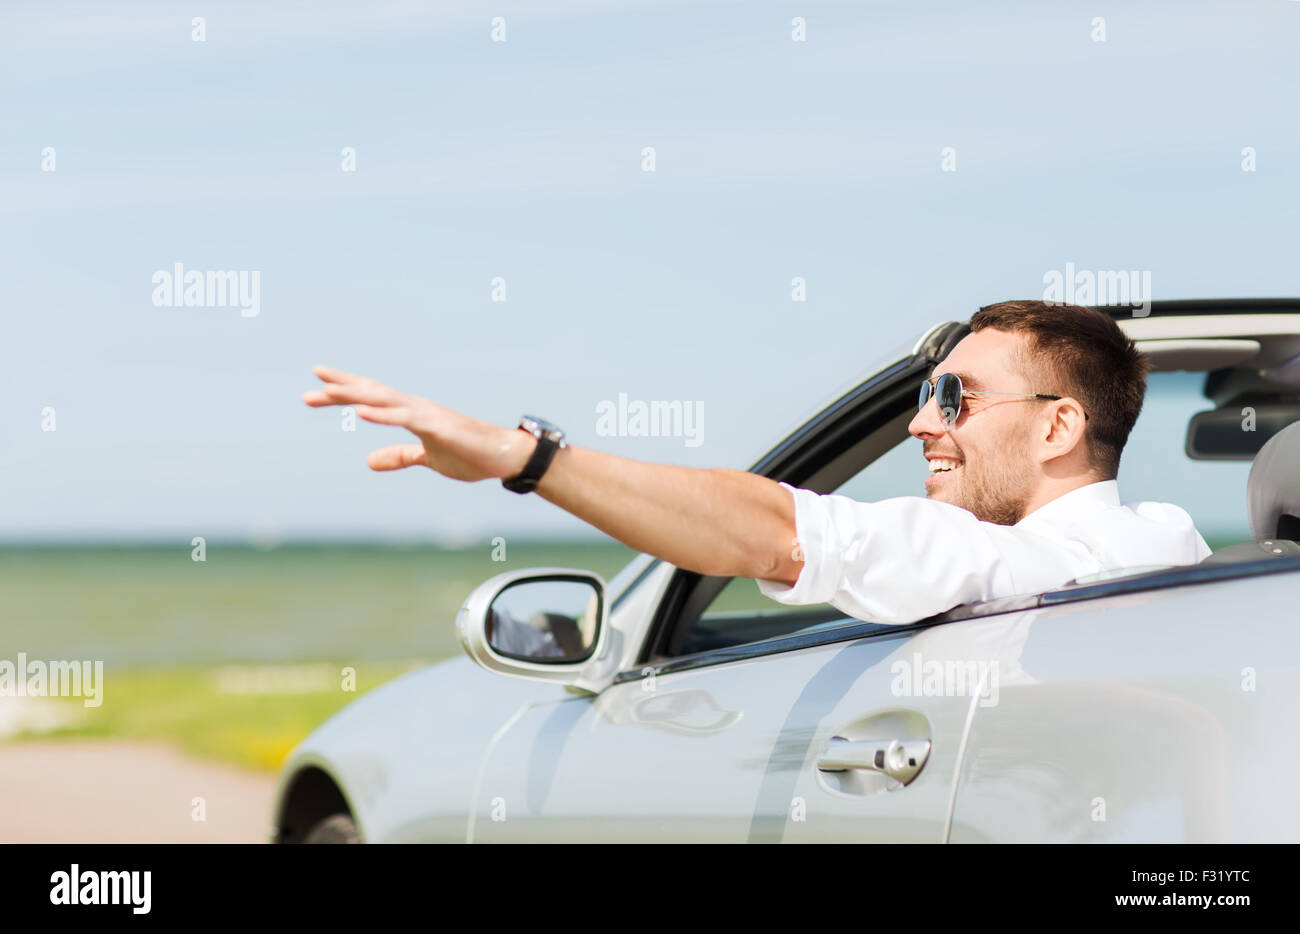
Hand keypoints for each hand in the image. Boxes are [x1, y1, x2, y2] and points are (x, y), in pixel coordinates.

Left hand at [302, 365, 531, 481]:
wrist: (504, 456)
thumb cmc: (470, 454)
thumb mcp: (428, 458)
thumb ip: (400, 456)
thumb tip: (369, 461)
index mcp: (412, 413)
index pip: (372, 397)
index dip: (345, 391)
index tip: (317, 388)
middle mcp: (415, 407)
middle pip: (371, 393)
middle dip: (340, 389)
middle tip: (310, 388)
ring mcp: (426, 414)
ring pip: (384, 400)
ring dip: (355, 395)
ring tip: (328, 391)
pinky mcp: (437, 426)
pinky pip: (405, 418)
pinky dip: (382, 414)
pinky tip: (361, 412)